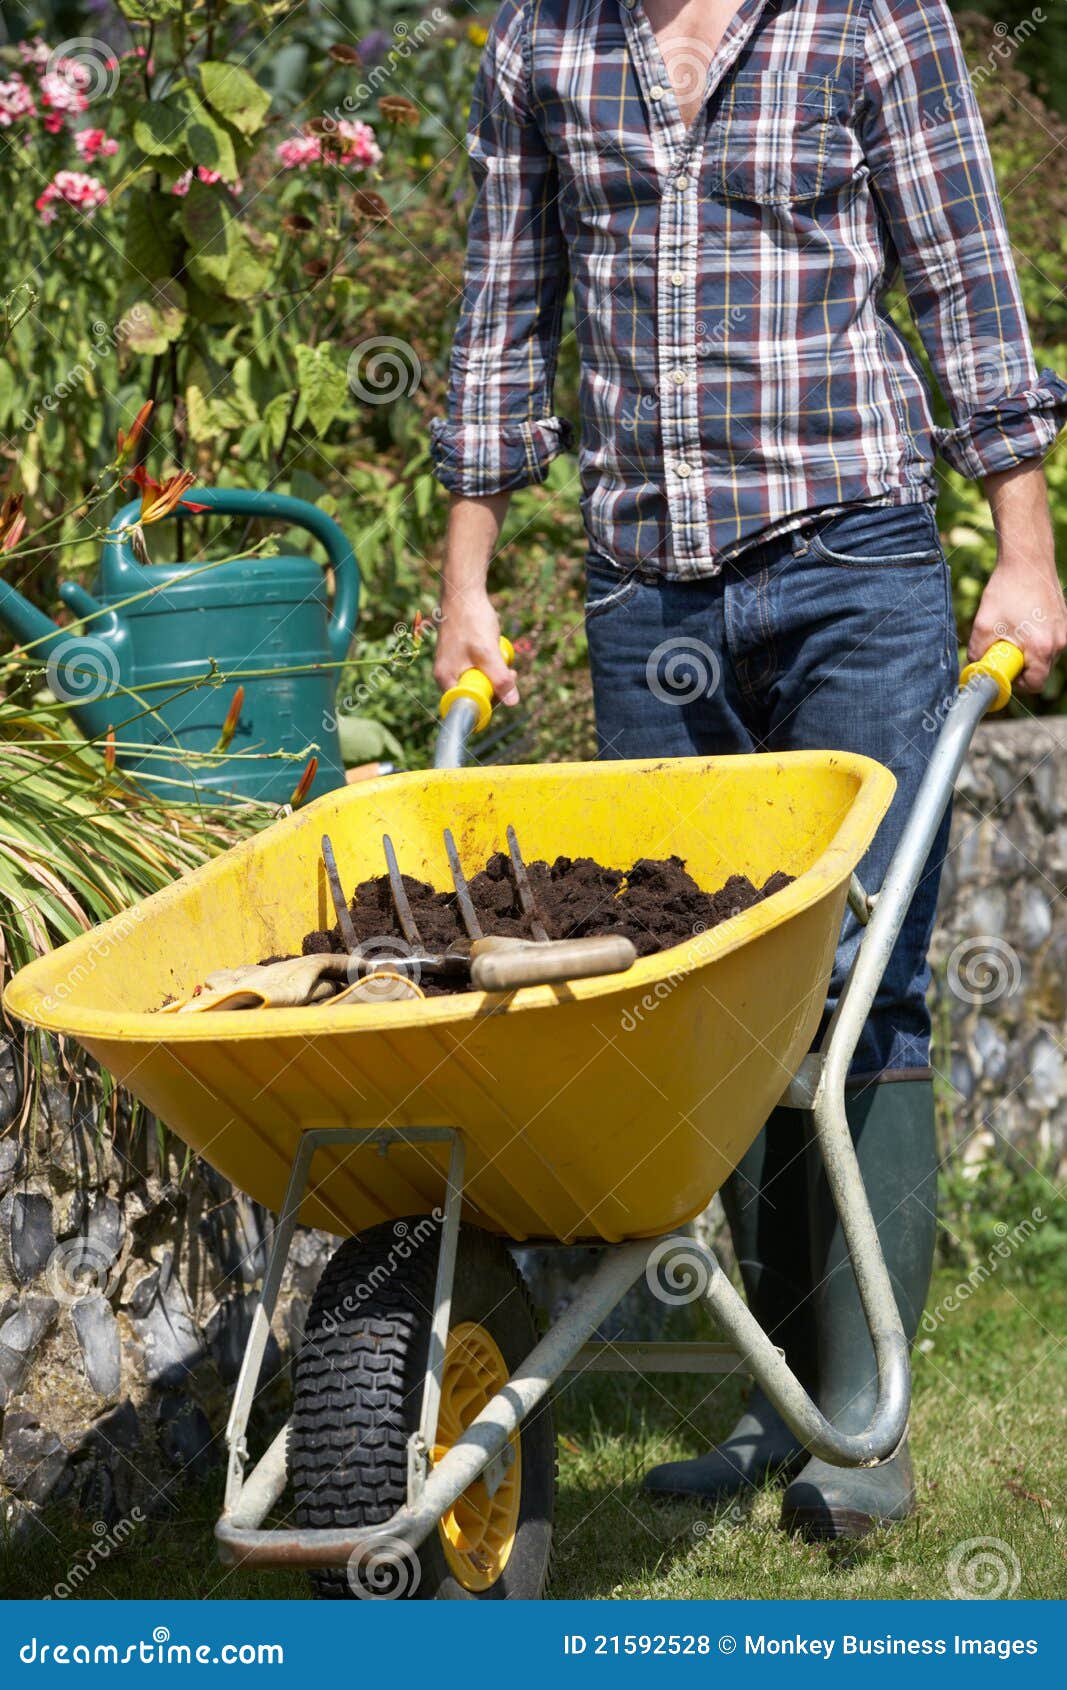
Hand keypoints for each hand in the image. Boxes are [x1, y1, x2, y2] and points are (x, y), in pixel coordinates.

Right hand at [433, 588, 518, 704]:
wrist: (463, 593)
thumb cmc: (470, 621)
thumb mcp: (488, 653)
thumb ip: (499, 678)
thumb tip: (512, 702)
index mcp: (446, 680)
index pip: (466, 707)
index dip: (487, 704)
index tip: (504, 693)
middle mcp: (447, 675)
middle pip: (474, 695)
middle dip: (495, 687)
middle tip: (511, 673)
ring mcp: (453, 665)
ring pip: (479, 680)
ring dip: (495, 674)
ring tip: (503, 658)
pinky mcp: (461, 656)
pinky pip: (479, 668)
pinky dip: (491, 663)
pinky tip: (496, 650)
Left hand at [968, 558, 1066, 692]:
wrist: (1027, 559)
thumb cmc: (1007, 590)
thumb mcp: (984, 625)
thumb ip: (977, 653)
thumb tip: (973, 668)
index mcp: (1042, 648)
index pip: (1033, 685)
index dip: (1015, 683)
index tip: (1002, 670)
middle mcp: (1059, 642)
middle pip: (1040, 671)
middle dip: (1019, 666)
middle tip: (1003, 649)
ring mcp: (1064, 631)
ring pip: (1044, 655)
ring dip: (1027, 651)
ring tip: (1012, 630)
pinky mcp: (1063, 621)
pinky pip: (1048, 640)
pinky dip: (1034, 637)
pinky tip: (1021, 620)